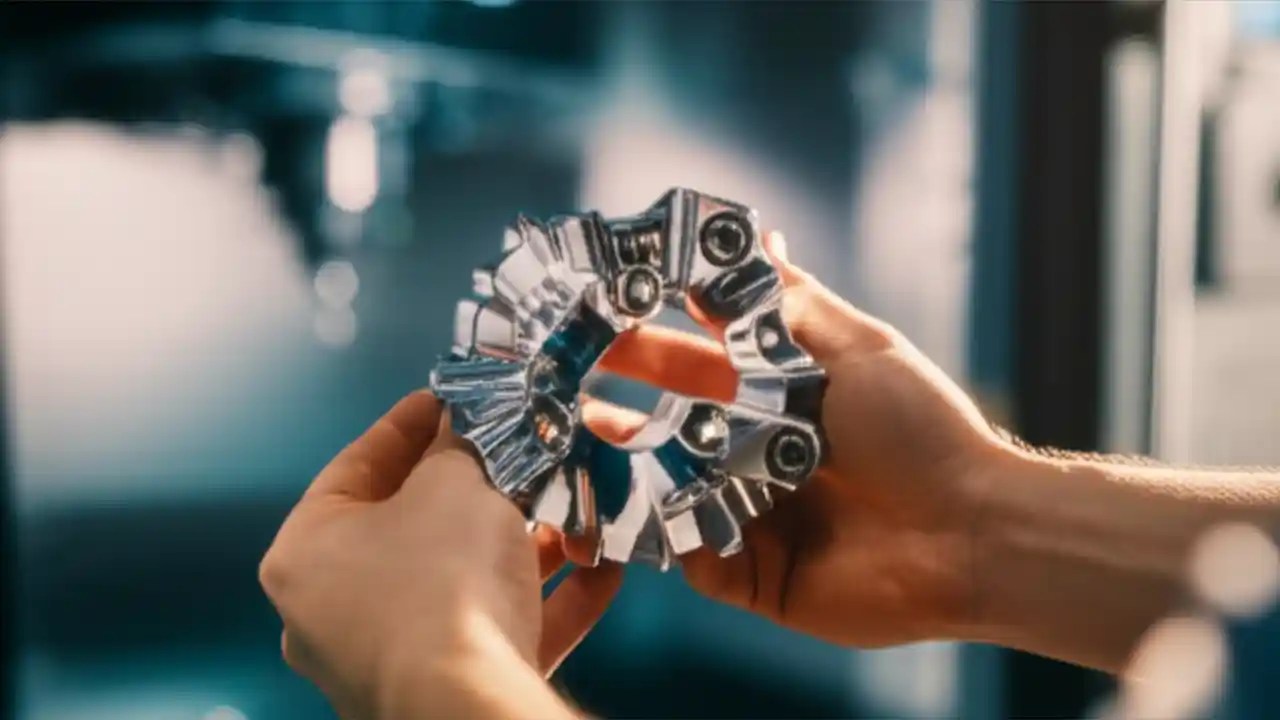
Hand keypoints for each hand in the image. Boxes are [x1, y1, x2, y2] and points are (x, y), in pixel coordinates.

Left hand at [259, 392, 620, 718]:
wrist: (470, 709)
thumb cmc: (441, 582)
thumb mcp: (455, 483)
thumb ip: (458, 444)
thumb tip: (462, 421)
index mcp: (307, 552)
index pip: (356, 465)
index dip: (411, 423)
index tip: (453, 397)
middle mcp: (333, 612)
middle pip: (413, 527)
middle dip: (476, 487)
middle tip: (517, 450)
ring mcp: (387, 660)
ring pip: (462, 583)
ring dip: (522, 544)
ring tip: (570, 506)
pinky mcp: (444, 694)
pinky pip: (497, 633)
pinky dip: (543, 600)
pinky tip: (601, 569)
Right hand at [596, 233, 1006, 647]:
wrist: (971, 534)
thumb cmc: (920, 431)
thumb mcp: (856, 348)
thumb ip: (794, 303)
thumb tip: (760, 237)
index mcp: (779, 401)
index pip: (695, 365)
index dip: (647, 342)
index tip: (597, 319)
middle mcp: (758, 457)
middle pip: (669, 428)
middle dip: (620, 404)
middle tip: (566, 383)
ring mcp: (753, 519)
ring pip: (672, 495)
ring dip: (628, 471)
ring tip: (581, 444)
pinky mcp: (757, 580)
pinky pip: (695, 560)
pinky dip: (668, 540)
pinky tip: (637, 512)